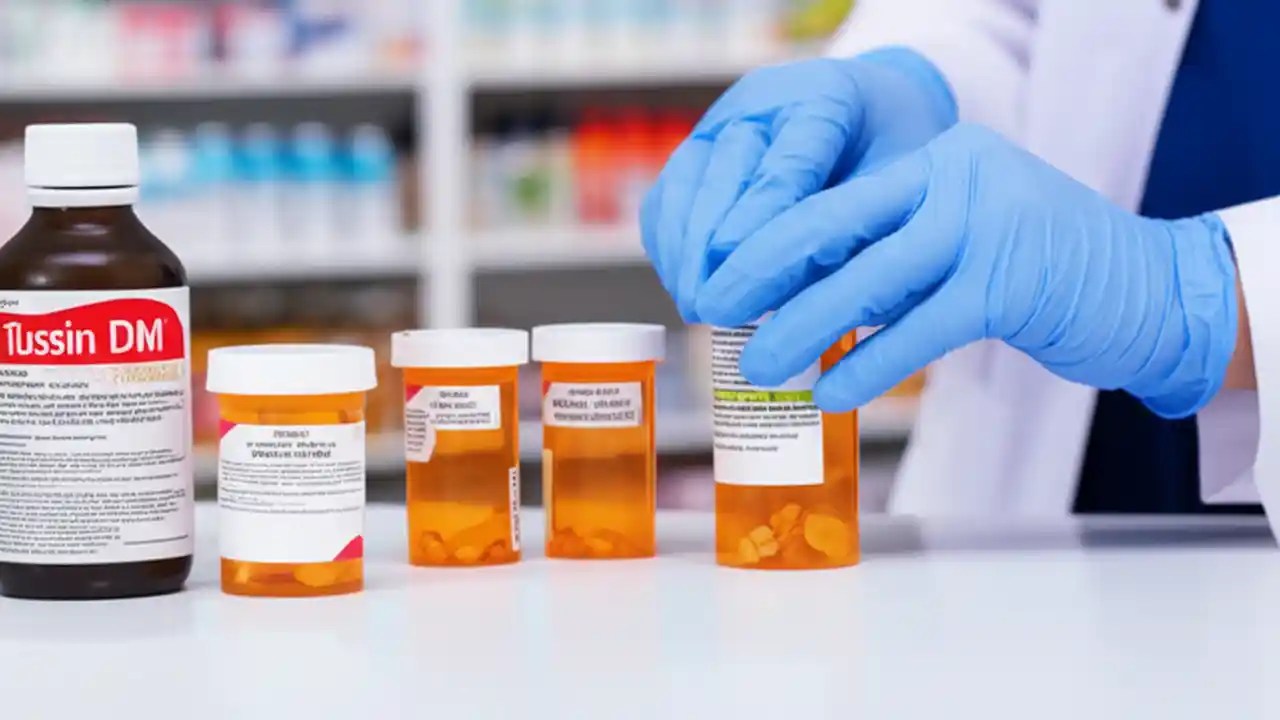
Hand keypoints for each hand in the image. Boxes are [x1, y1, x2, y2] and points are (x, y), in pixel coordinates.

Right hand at [640, 48, 956, 321]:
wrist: (872, 113)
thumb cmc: (892, 156)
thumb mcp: (900, 186)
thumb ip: (861, 230)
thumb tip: (818, 303)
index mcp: (827, 98)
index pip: (787, 164)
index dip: (760, 222)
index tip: (742, 274)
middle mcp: (765, 101)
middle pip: (725, 171)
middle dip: (712, 246)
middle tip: (712, 308)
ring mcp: (723, 121)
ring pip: (686, 182)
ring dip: (684, 250)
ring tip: (694, 306)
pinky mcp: (697, 148)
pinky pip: (668, 196)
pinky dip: (669, 243)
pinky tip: (683, 286)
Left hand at [695, 124, 1238, 418]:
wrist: (1157, 292)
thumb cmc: (1045, 275)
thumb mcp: (964, 242)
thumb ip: (897, 256)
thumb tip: (803, 298)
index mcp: (941, 159)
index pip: (837, 197)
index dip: (772, 236)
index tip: (723, 271)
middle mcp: (958, 177)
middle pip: (836, 225)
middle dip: (765, 270)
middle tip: (715, 307)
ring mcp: (986, 224)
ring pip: (868, 281)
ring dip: (803, 326)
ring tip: (759, 364)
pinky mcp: (1008, 283)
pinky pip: (916, 330)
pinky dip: (867, 363)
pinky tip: (830, 392)